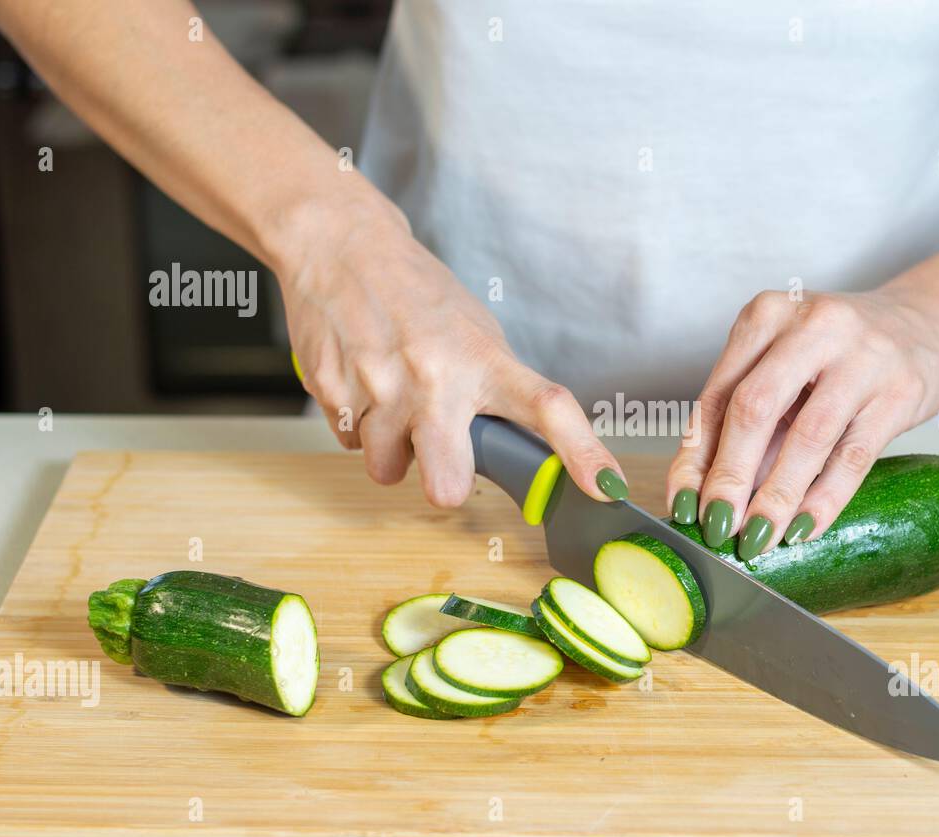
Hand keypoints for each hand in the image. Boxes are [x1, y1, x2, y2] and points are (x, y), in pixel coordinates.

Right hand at [279, 200, 626, 506]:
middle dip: (445, 485)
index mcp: (484, 359)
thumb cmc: (416, 294)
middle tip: (443, 460)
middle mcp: (435, 377)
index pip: (548, 408)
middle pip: (446, 483)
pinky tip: (363, 382)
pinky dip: (358, 423)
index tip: (605, 489)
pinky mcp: (333, 390)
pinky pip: (349, 442)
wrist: (340, 245)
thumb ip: (495, 388)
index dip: (582, 454)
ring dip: (393, 448)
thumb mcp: (474, 332)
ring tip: (394, 399)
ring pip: (387, 469)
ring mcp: (380, 386)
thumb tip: (519, 449)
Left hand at [666, 287, 938, 557]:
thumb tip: (703, 497)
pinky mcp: (900, 389)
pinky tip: (804, 528)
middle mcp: (811, 325)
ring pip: (807, 437)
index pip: (717, 395)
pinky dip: (824, 498)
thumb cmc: (839, 354)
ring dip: (776, 497)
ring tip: (757, 538)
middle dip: (729, 477)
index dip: (695, 457)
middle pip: (754, 410)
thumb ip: (746, 422)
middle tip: (715, 527)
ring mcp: (861, 355)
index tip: (681, 507)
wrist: (931, 323)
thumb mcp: (785, 369)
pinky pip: (854, 455)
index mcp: (766, 315)